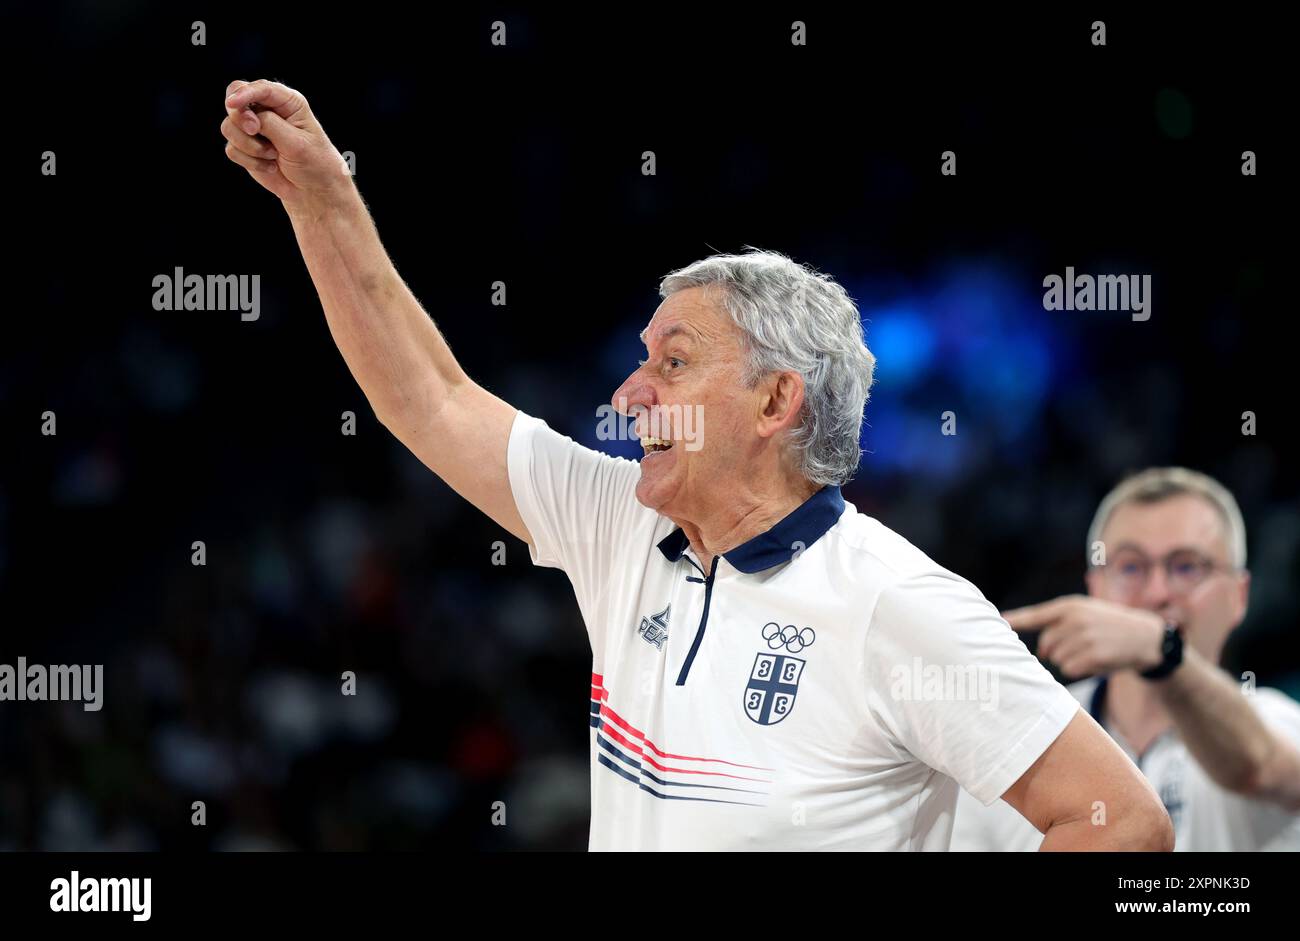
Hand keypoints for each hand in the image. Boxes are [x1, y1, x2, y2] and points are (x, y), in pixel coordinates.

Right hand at [220, 79, 353, 211]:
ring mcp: (254, 128)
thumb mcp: (296, 142)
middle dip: (240, 118)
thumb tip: (248, 118)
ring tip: (273, 156)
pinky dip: (249, 161)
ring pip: (229, 127)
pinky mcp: (245, 147)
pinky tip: (270, 166)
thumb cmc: (314, 163)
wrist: (314, 191)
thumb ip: (270, 124)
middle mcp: (268, 110)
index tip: (232, 104)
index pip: (259, 88)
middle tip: (255, 131)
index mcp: (287, 101)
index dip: (243, 94)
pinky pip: (232, 149)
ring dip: (249, 146)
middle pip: (235, 102)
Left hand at [1002, 594, 1165, 678]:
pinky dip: (1079, 669)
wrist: (1145, 636)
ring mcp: (1085, 638)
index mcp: (1070, 606)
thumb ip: (1058, 622)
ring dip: (1070, 660)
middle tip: (1076, 645)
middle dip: (1055, 650)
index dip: (1016, 620)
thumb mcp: (1085, 611)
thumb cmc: (1108, 624)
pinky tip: (1096, 660)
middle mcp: (1075, 620)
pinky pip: (1070, 669)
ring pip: (1057, 659)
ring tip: (1091, 650)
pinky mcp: (1094, 656)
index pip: (1036, 615)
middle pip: (1045, 644)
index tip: (999, 623)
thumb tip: (1038, 648)